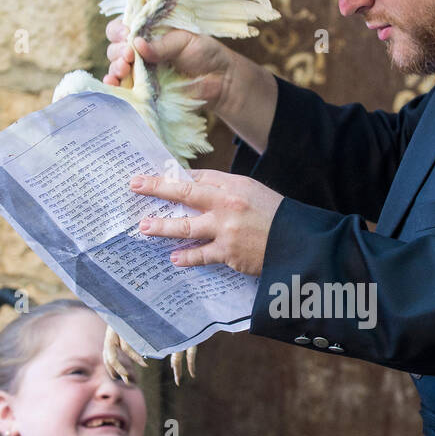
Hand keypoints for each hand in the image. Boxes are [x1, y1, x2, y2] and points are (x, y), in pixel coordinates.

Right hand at [104, 20, 232, 110]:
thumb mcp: (185, 41)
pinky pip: (124, 89)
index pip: (123, 27)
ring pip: (117, 68)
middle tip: (128, 56)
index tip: (127, 35)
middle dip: (118, 52)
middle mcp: (140, 51)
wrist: (220, 81)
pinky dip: (115, 86)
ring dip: (115, 68)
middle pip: (115, 49)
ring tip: (124, 70)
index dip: (119, 30)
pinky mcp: (144, 91)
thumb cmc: (204, 54)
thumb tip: (137, 44)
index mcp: (148, 33)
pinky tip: (113, 85)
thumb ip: (163, 44)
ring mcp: (140, 72)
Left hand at [131, 169, 282, 277]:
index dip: (175, 178)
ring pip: (186, 226)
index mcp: (235, 185)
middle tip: (135, 185)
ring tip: (144, 227)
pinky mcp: (229, 252)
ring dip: (162, 226)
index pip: (198, 178)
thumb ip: (227, 192)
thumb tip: (196, 191)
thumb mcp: (254, 194)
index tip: (155, 177)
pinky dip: (186, 256)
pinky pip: (201, 254)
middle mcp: (227, 203)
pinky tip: (174, 258)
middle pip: (185, 192)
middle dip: (157, 188)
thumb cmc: (277, 217)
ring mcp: (226, 228)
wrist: (299, 242)